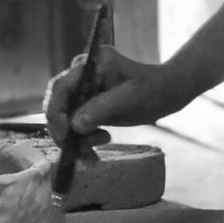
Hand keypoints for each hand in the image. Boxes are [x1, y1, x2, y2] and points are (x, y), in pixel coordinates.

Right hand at [43, 46, 185, 151]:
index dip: (57, 112)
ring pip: (65, 122)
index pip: (61, 88)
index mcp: (89, 65)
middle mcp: (80, 78)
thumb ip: (102, 108)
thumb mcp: (130, 96)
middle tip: (76, 152)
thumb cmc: (152, 87)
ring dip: (75, 142)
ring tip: (93, 155)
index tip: (65, 133)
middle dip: (63, 132)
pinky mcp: (88, 110)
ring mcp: (83, 95)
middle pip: (58, 106)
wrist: (166, 93)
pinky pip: (76, 130)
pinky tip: (93, 157)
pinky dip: (82, 145)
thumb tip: (75, 125)